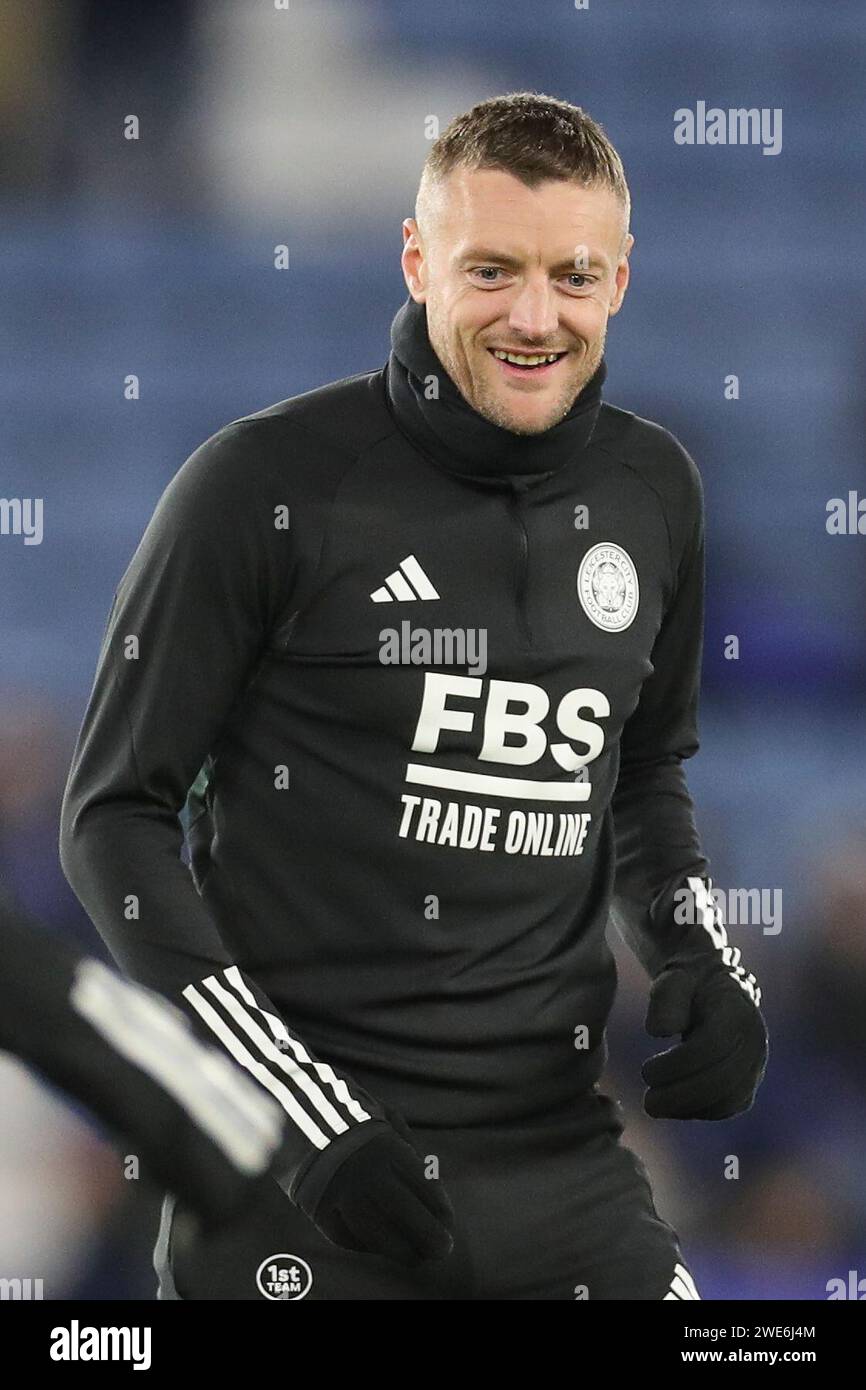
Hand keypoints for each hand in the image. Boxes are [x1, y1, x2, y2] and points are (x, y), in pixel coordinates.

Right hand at [292, 1119, 454, 1266]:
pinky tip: (379, 1246)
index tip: (448, 1222)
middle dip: (429, 1236)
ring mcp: (340, 1193)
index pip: (424, 1188)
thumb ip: (408, 1149)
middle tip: (442, 1249)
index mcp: (387, 1147)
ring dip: (400, 1249)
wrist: (292, 1111)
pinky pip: (346, 1237)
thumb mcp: (383, 1118)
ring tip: (416, 1257)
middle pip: (406, 1214)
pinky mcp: (317, 1209)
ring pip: (377, 1234)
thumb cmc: (348, 1114)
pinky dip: (365, 1244)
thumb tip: (432, 1190)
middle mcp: (365, 1173)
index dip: (440, 1210)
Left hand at [641, 962, 767, 1119]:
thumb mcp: (672, 979)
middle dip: (680, 1095)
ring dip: (689, 1108)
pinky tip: (673, 1107)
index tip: (646, 1072)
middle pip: (722, 1079)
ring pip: (728, 1100)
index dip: (678, 1065)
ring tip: (655, 1105)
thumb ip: (665, 1000)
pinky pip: (727, 1107)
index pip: (712, 1047)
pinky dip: (699, 1112)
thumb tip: (659, 1032)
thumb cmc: (687, 984)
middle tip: (647, 1101)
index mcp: (738, 1012)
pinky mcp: (747, 1084)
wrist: (712, 989)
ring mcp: (755, 1065)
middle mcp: (754, 1042)